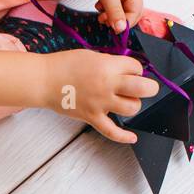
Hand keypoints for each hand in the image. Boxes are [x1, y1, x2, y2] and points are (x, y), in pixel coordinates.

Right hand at [43, 50, 157, 142]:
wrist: (43, 80)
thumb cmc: (63, 65)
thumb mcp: (91, 55)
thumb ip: (110, 63)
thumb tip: (125, 71)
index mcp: (107, 66)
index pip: (137, 67)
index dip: (137, 69)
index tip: (132, 71)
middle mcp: (107, 85)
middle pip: (143, 88)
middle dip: (149, 87)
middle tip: (146, 87)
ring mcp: (100, 103)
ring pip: (132, 108)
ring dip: (133, 104)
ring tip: (126, 101)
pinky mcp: (92, 117)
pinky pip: (112, 131)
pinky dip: (124, 137)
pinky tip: (132, 137)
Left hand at [62, 0, 143, 33]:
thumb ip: (115, 11)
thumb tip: (121, 29)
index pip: (136, 10)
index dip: (127, 22)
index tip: (114, 30)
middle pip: (128, 11)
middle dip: (118, 19)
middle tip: (104, 22)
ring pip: (118, 9)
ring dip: (109, 15)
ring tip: (99, 14)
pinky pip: (109, 5)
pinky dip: (104, 9)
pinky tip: (96, 6)